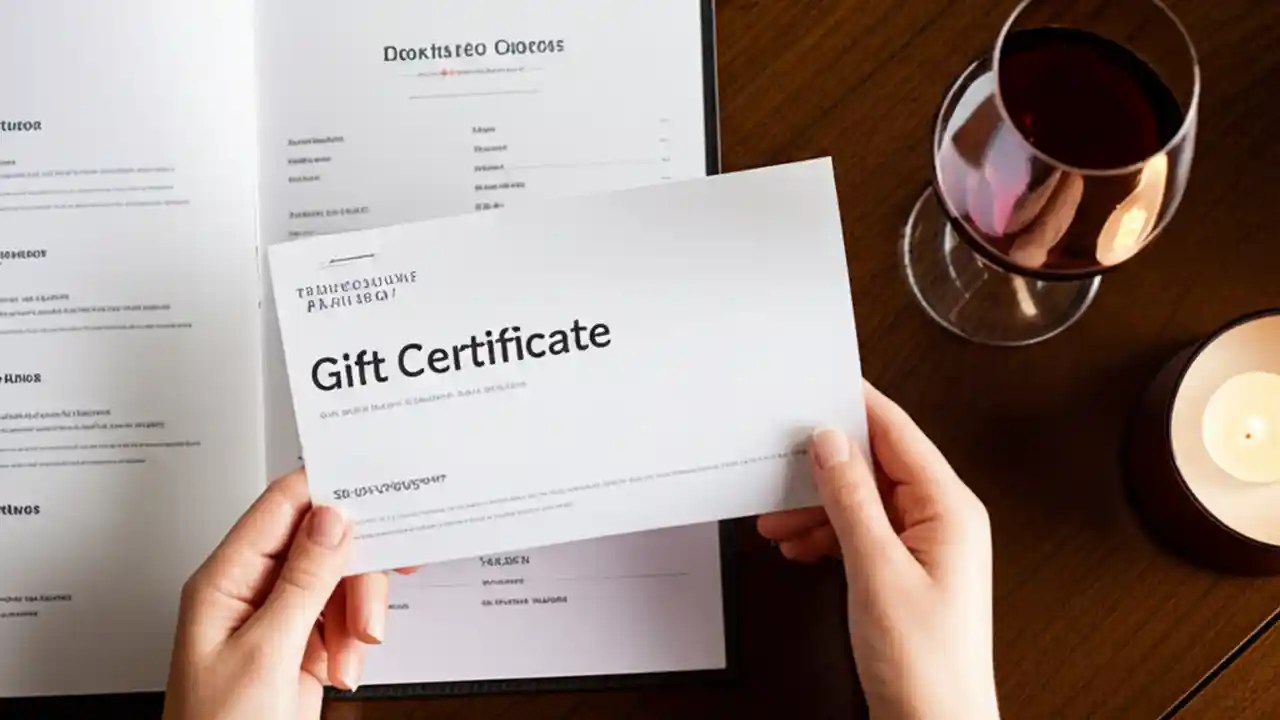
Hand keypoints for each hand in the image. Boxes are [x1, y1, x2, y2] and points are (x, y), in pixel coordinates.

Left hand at [163, 470, 390, 719]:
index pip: (281, 505)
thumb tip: (331, 519)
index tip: (373, 494)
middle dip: (354, 572)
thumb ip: (303, 581)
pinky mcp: (299, 644)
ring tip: (355, 649)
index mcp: (225, 581)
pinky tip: (344, 664)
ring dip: (358, 611)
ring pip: (338, 579)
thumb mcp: (267, 654)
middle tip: (369, 608)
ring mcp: (276, 618)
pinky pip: (341, 615)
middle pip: (321, 542)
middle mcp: (249, 591)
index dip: (327, 492)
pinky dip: (354, 637)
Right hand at [758, 382, 998, 718]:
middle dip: (824, 467)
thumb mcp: (875, 569)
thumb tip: (829, 441)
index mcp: (949, 508)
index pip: (897, 433)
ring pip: (862, 502)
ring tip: (775, 519)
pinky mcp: (906, 572)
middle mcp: (942, 520)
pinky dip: (827, 535)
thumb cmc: (924, 663)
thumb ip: (850, 499)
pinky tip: (799, 546)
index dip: (855, 405)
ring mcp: (925, 547)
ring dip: (818, 506)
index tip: (814, 385)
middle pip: (876, 466)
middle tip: (777, 462)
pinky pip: (862, 533)